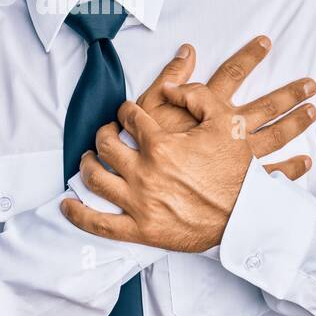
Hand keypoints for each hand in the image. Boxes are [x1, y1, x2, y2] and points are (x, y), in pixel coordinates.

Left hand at [61, 84, 269, 252]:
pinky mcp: (141, 230)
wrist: (247, 216)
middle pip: (106, 145)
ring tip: (89, 159)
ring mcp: (140, 203)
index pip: (130, 118)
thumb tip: (170, 86)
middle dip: (103, 133)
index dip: (126, 111)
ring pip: (96, 178)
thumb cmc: (237, 170)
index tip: (128, 113)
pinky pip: (100, 224)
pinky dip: (79, 214)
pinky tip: (67, 205)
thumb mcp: (225, 122)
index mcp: (161, 144)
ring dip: (87, 164)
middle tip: (108, 133)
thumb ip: (196, 96)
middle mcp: (144, 172)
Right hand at [136, 36, 315, 179]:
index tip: (266, 42)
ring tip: (313, 112)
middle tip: (310, 84)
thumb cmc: (146, 151)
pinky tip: (305, 163)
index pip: (234, 73)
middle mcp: (232, 132)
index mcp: (211, 111)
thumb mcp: (149, 108)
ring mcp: (241, 159)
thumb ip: (170, 77)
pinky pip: (272, 176)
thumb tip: (188, 51)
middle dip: (289, 93)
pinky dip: (291, 170)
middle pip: (266, 106)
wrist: (150, 193)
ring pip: (276, 137)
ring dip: (296, 124)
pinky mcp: (242, 185)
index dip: (249, 56)